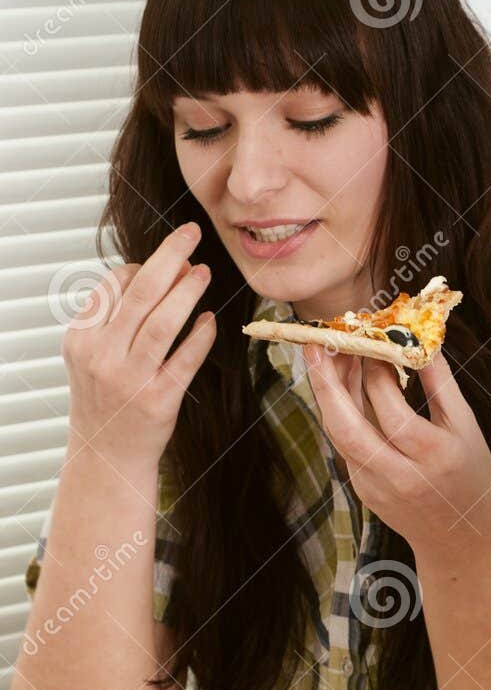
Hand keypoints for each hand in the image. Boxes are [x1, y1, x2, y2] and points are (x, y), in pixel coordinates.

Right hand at [63, 222, 214, 469]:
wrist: (106, 455)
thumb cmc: (105, 397)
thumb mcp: (93, 355)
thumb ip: (115, 317)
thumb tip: (159, 270)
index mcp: (81, 339)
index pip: (113, 286)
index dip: (143, 266)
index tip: (168, 259)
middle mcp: (102, 356)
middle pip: (140, 294)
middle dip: (169, 257)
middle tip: (192, 234)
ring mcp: (129, 380)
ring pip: (162, 323)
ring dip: (187, 291)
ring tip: (205, 272)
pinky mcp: (158, 401)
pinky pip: (185, 360)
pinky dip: (200, 337)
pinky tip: (210, 320)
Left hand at [304, 347, 490, 556]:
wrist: (460, 540)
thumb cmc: (471, 477)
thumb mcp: (468, 429)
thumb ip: (441, 385)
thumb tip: (419, 340)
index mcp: (433, 457)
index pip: (392, 411)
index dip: (378, 375)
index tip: (376, 344)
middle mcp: (398, 476)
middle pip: (348, 428)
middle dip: (326, 384)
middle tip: (314, 343)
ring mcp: (374, 487)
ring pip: (338, 434)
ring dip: (328, 394)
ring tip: (326, 356)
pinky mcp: (362, 490)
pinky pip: (344, 444)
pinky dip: (340, 411)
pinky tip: (343, 385)